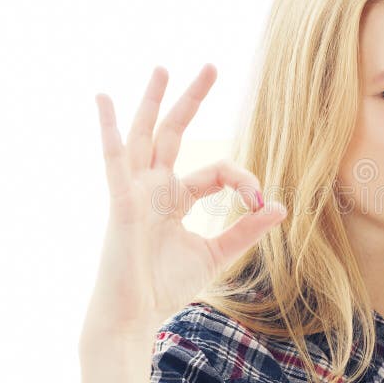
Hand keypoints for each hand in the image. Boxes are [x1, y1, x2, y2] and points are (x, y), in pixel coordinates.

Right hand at [80, 64, 286, 348]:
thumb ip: (245, 229)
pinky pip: (114, 158)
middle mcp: (154, 187)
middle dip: (192, 100)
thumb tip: (280, 206)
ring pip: (146, 135)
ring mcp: (135, 190)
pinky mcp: (121, 200)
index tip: (261, 199)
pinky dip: (109, 128)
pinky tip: (103, 98)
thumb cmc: (165, 285)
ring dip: (155, 101)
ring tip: (164, 68)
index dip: (243, 179)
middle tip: (211, 67)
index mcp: (175, 198)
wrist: (134, 315)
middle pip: (174, 133)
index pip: (217, 171)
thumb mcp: (215, 253)